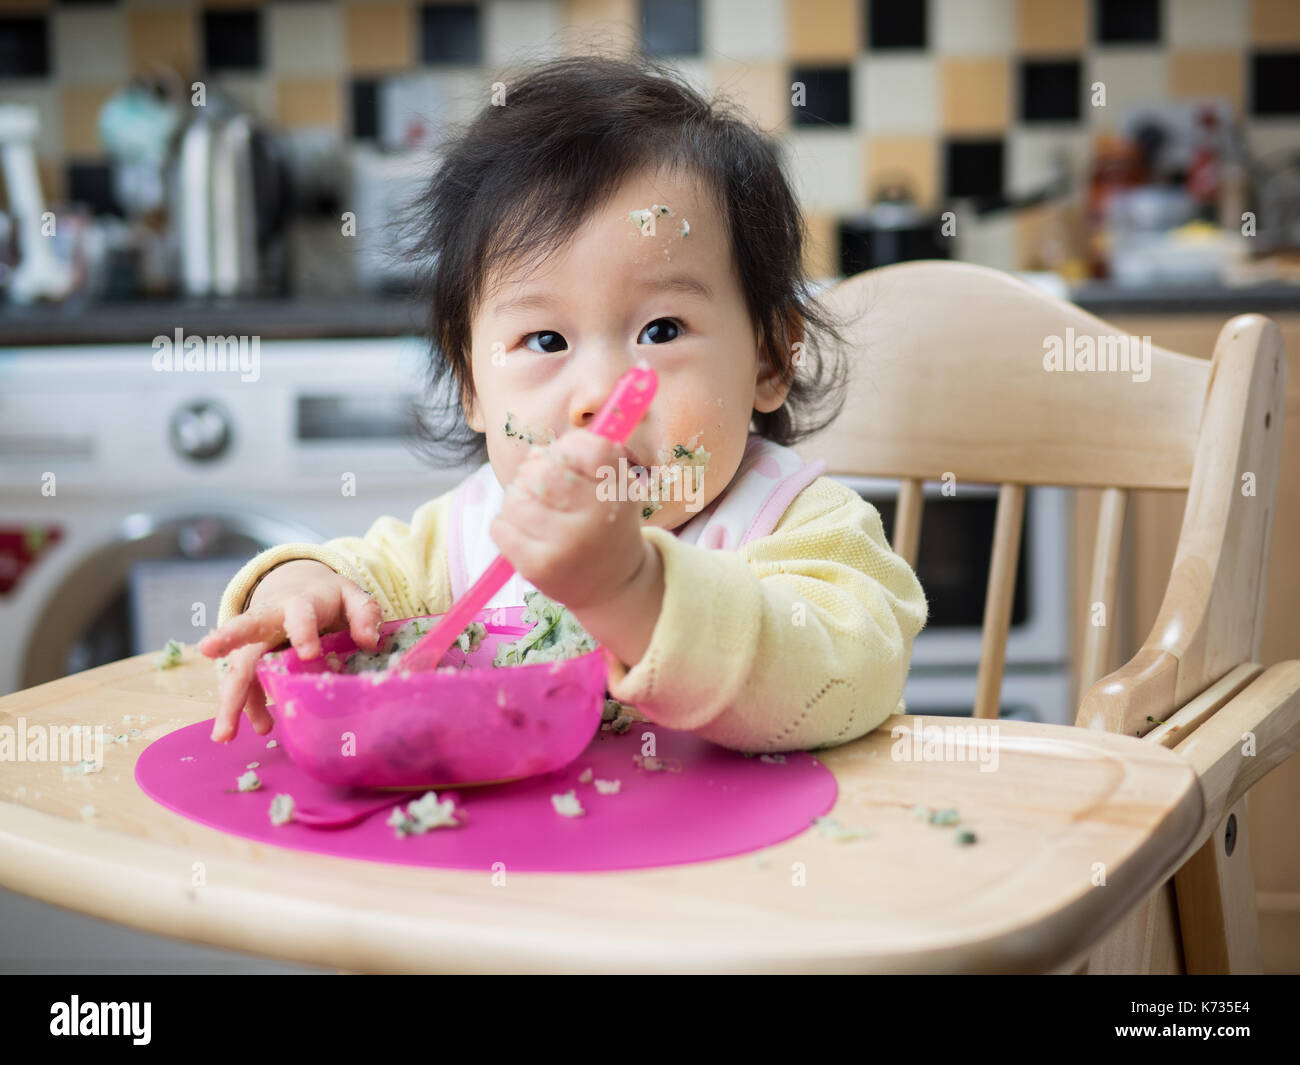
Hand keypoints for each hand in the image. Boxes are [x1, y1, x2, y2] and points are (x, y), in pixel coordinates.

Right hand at [196, 560, 382, 742]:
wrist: (298, 589)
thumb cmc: (328, 597)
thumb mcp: (352, 595)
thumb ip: (364, 612)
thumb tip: (369, 641)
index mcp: (298, 601)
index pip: (298, 613)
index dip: (303, 630)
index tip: (309, 653)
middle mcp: (269, 620)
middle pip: (247, 630)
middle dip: (228, 639)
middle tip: (207, 649)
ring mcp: (257, 642)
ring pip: (239, 667)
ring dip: (230, 700)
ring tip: (225, 735)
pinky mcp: (253, 661)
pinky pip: (247, 686)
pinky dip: (250, 707)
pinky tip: (263, 727)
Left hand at [490, 429, 648, 611]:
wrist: (612, 585)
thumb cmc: (605, 524)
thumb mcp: (612, 486)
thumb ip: (582, 457)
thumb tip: (534, 455)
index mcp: (618, 492)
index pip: (588, 447)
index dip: (569, 450)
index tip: (570, 464)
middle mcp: (595, 518)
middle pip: (543, 470)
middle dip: (536, 474)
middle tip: (548, 492)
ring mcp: (565, 545)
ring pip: (515, 499)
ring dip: (519, 501)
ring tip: (538, 516)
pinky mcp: (537, 568)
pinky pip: (500, 527)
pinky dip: (507, 526)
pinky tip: (529, 535)